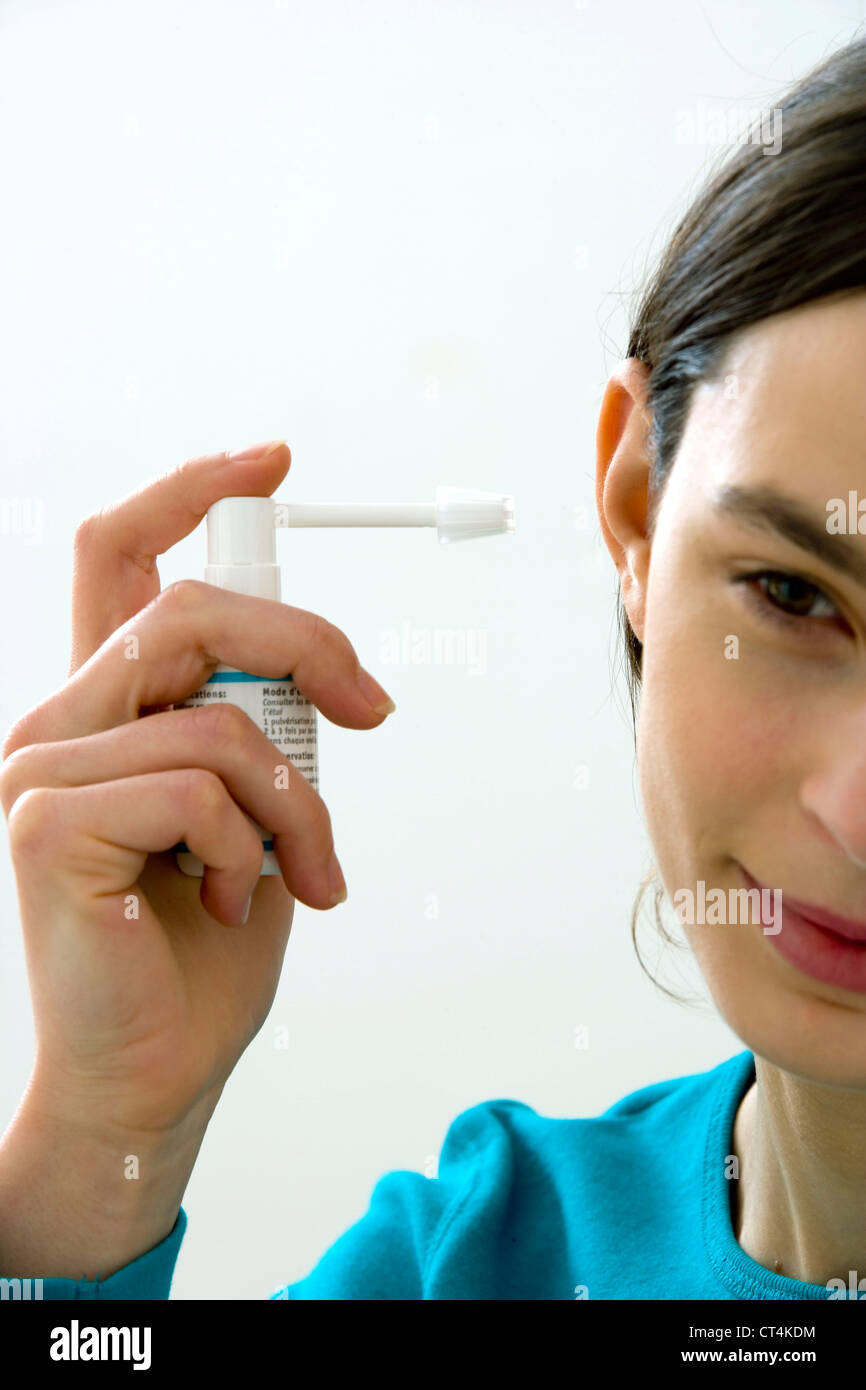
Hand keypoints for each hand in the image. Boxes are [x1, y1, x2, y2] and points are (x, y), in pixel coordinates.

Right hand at [1, 442, 394, 1146]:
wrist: (160, 1066)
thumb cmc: (211, 940)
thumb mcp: (258, 809)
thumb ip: (261, 727)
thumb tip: (323, 674)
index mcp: (105, 707)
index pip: (119, 556)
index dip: (190, 490)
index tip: (273, 460)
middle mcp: (59, 721)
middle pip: (186, 608)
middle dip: (306, 644)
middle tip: (370, 709)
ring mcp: (41, 769)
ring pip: (217, 716)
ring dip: (299, 801)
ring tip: (302, 872)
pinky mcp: (48, 824)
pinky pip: (202, 786)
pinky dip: (260, 846)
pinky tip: (242, 900)